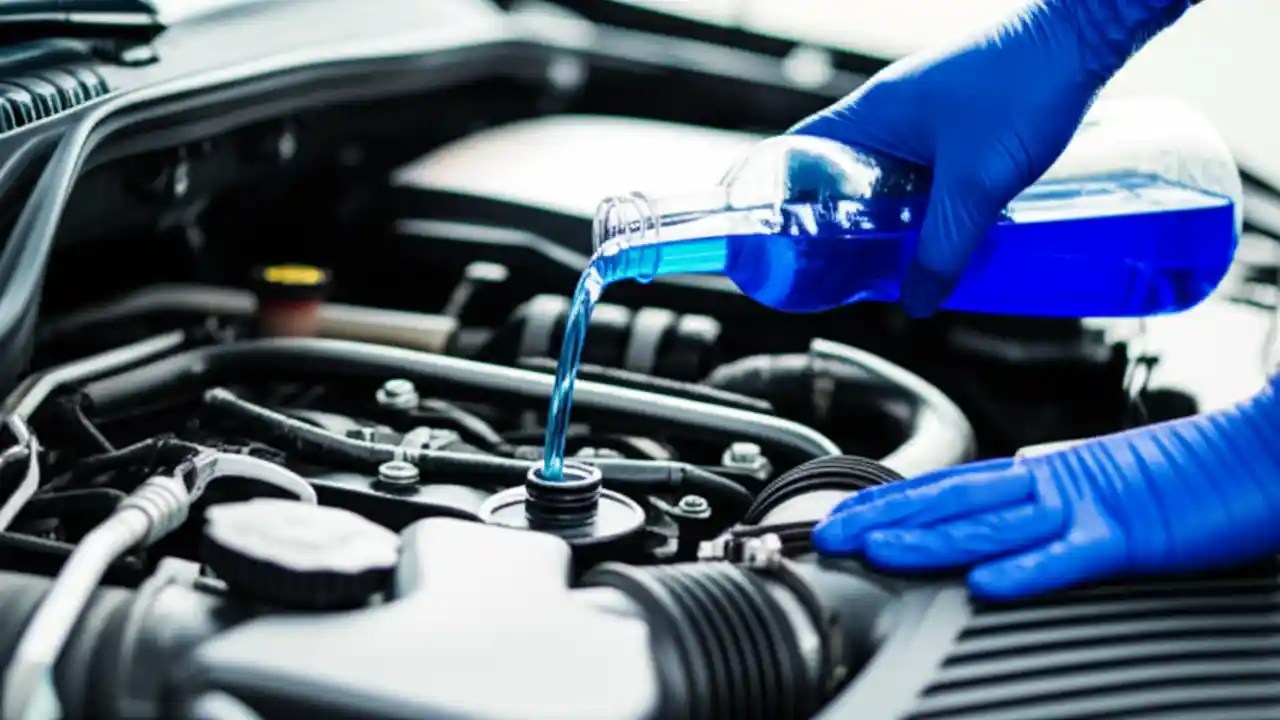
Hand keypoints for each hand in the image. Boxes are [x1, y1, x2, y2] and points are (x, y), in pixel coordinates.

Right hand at [788, 0, 1190, 316]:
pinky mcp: (952, 119)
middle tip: (826, 268)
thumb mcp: (977, 185)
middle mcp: (884, 113)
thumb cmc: (1024, 87)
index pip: (792, 155)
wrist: (1082, 35)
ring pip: (878, 175)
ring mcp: (918, 114)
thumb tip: (917, 305)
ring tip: (879, 261)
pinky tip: (935, 231)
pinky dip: (913, 202)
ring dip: (876, 214)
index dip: (771, 196)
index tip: (767, 238)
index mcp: (868, 116)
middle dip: (828, 221)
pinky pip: (915, 169)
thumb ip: (944, 249)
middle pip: (832, 173)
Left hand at [811, 375, 1279, 600]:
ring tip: (875, 550)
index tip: (841, 520)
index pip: (951, 488)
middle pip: (951, 499)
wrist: (1261, 451)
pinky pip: (1070, 553)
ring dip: (928, 537)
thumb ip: (1048, 510)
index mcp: (1045, 473)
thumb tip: (1000, 532)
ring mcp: (1088, 505)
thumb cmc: (1188, 479)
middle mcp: (1053, 481)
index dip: (891, 503)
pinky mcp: (1131, 532)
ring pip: (992, 523)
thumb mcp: (1102, 493)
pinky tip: (986, 581)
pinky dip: (1027, 566)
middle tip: (826, 533)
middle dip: (883, 517)